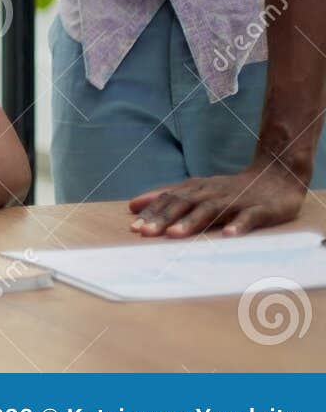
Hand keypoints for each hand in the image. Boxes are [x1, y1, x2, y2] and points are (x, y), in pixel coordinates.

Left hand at [128, 165, 307, 237]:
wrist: (277, 176)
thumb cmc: (231, 189)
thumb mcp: (197, 190)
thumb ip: (168, 197)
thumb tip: (134, 205)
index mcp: (197, 189)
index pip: (170, 199)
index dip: (152, 212)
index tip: (134, 227)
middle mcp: (213, 193)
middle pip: (185, 204)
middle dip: (163, 218)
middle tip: (145, 232)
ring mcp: (236, 200)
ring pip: (211, 210)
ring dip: (192, 222)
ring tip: (174, 235)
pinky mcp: (261, 209)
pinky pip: (249, 217)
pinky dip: (239, 225)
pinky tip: (228, 236)